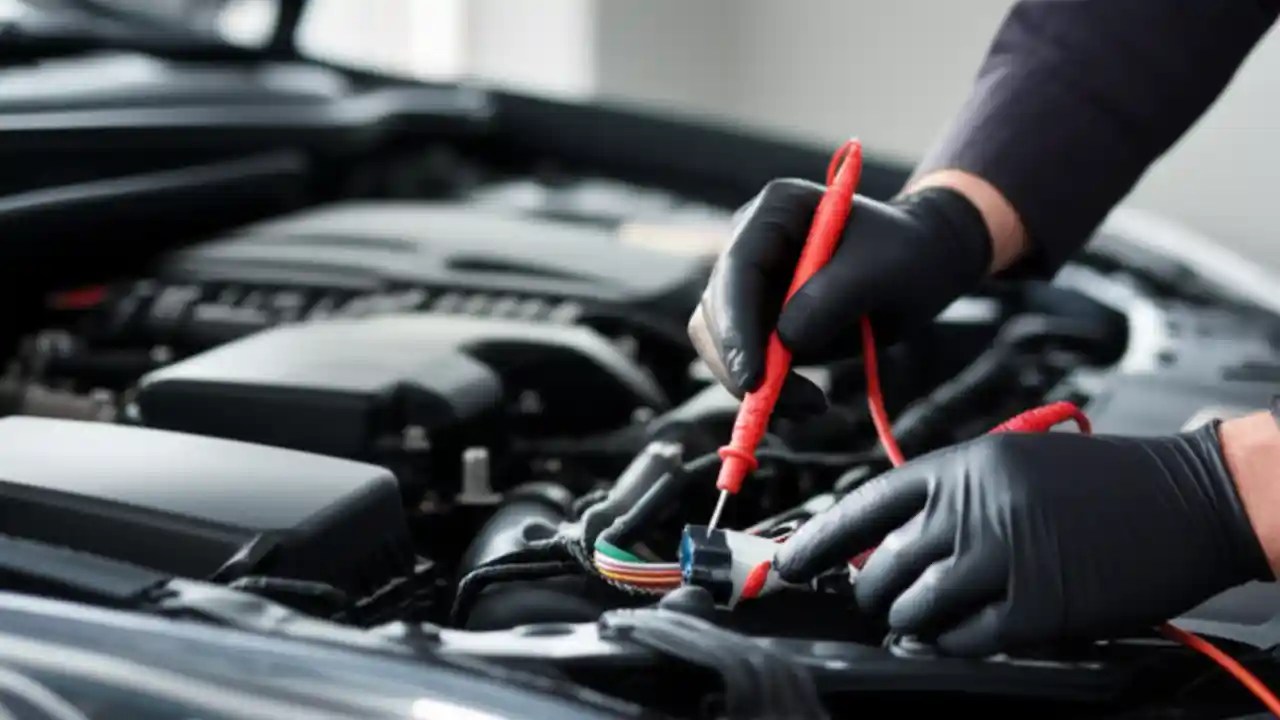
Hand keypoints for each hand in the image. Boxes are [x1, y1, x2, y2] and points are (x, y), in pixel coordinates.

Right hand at [687, 179, 992, 416]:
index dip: (737, 325)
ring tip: (812, 404)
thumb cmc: (908, 254)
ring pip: (721, 342)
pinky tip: (808, 400)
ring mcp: (750, 282)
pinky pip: (744, 359)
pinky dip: (768, 388)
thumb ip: (834, 297)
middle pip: (717, 310)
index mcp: (776, 211)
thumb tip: (787, 339)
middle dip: (743, 362)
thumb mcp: (883, 270)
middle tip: (785, 404)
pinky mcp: (758, 317)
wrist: (921, 264)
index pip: (738, 269)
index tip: (752, 379)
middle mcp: (750, 242)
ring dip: (755, 383)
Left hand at [773, 423, 1271, 656]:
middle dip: (873, 592)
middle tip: (885, 597)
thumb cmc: (1097, 483)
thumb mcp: (1011, 467)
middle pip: (880, 568)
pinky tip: (962, 632)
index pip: (864, 506)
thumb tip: (883, 549)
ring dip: (909, 621)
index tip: (787, 564)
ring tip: (925, 615)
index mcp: (963, 467)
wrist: (1182, 498)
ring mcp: (1005, 560)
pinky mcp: (1037, 608)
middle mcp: (974, 510)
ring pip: (914, 608)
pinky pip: (963, 640)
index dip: (817, 539)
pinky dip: (952, 643)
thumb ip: (947, 502)